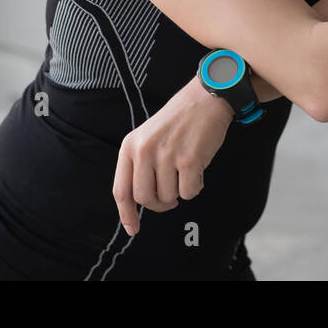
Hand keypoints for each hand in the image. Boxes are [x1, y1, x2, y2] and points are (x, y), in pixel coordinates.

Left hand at [112, 75, 233, 235]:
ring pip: (169, 197)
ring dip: (180, 192)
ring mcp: (166, 156)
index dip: (126, 214)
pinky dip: (196, 187)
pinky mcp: (189, 160)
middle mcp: (144, 151)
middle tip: (170, 198)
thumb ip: (141, 164)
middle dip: (159, 204)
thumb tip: (141, 201)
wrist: (205, 98)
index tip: (133, 228)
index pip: (121, 190)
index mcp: (130, 146)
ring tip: (186, 171)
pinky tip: (198, 170)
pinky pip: (189, 193)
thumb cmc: (179, 119)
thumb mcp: (148, 136)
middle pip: (145, 199)